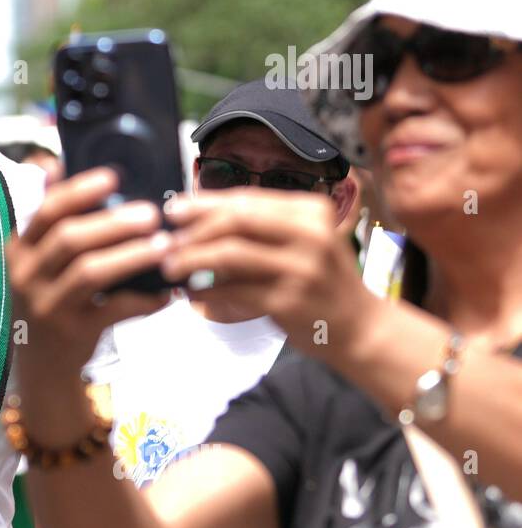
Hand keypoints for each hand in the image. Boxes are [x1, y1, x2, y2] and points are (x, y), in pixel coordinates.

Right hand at [7, 167, 171, 374]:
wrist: (41, 365)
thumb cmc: (49, 299)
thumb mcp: (38, 260)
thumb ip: (50, 219)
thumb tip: (55, 165)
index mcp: (20, 250)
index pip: (46, 212)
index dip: (79, 191)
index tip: (113, 177)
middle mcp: (27, 276)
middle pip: (70, 239)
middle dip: (114, 223)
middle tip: (151, 213)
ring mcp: (48, 306)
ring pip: (91, 272)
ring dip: (131, 256)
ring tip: (164, 245)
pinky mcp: (72, 332)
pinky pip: (113, 310)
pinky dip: (143, 300)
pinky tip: (165, 293)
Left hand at [161, 188, 371, 350]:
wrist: (361, 328)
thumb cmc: (323, 283)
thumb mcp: (305, 242)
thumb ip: (264, 228)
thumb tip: (201, 219)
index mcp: (312, 212)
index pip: (247, 199)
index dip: (205, 202)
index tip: (174, 208)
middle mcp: (311, 234)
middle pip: (236, 219)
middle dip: (194, 227)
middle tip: (166, 239)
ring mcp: (301, 268)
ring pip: (231, 253)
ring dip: (192, 258)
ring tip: (170, 266)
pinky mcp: (289, 300)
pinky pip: (234, 290)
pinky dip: (206, 289)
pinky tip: (191, 291)